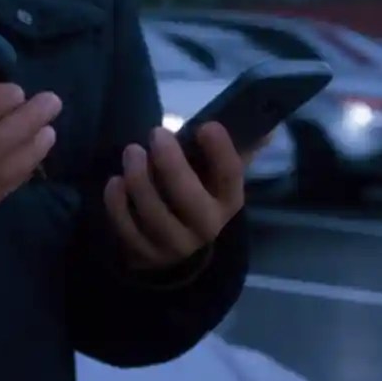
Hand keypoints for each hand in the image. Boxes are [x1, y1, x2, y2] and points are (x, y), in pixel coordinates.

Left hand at [103, 122, 246, 270]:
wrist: (175, 241)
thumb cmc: (197, 192)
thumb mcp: (217, 173)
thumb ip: (237, 148)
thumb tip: (266, 128)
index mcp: (228, 201)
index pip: (231, 177)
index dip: (221, 152)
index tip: (206, 126)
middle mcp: (206, 226)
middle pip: (189, 198)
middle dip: (171, 163)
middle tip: (157, 134)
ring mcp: (175, 244)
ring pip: (155, 214)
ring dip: (139, 179)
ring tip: (132, 152)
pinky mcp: (145, 254)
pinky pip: (127, 229)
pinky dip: (118, 205)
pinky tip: (115, 182)